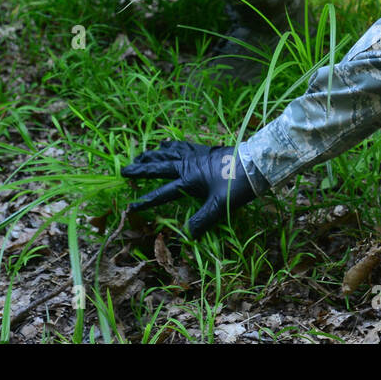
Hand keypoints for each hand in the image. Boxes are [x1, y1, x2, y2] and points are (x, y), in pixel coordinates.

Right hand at [121, 141, 255, 237]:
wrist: (256, 162)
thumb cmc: (238, 184)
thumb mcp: (219, 206)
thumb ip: (201, 220)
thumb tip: (185, 236)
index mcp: (188, 179)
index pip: (162, 192)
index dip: (146, 201)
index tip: (130, 207)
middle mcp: (188, 164)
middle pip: (158, 166)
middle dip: (140, 169)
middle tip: (124, 170)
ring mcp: (196, 154)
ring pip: (168, 153)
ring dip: (152, 155)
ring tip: (140, 155)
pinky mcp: (204, 150)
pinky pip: (181, 145)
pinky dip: (170, 146)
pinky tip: (166, 144)